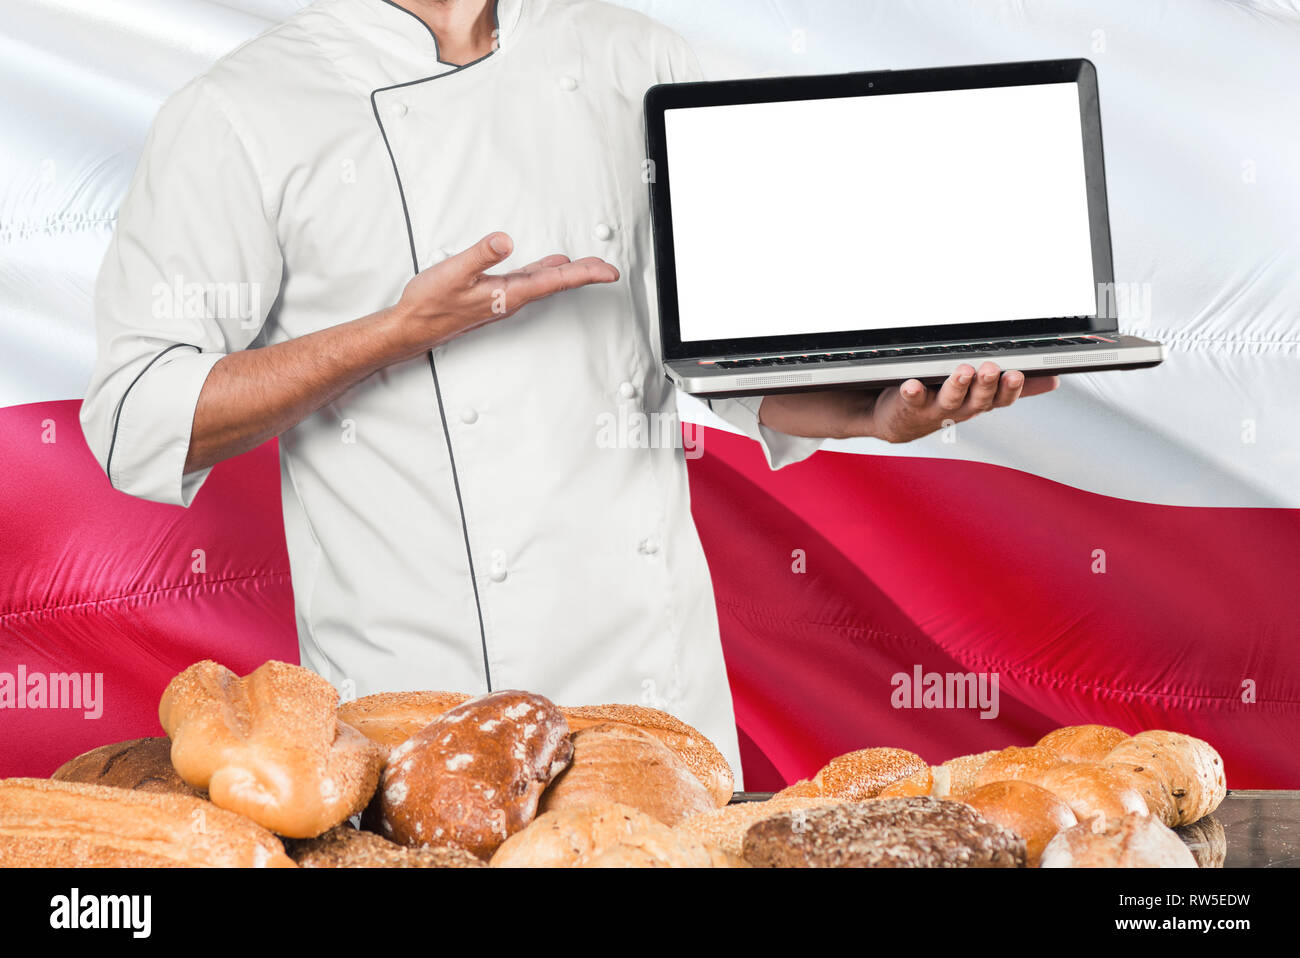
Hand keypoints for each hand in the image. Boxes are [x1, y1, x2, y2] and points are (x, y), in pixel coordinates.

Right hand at [392, 231, 618, 351]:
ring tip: (586, 265)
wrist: (412, 328)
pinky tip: (547, 266)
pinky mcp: (492, 295)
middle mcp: (511, 298)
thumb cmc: (430, 304)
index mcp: (509, 293)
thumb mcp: (454, 273)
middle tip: (607, 268)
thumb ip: (480, 255)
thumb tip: (505, 241)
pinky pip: (527, 282)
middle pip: (556, 283)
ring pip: (543, 283)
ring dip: (566, 274)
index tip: (609, 272)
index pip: (556, 281)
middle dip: (584, 274)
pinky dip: (543, 272)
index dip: (585, 274)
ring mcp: (502, 298)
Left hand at [757, 361, 1058, 441]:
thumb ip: (1013, 388)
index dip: (1010, 390)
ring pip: (948, 400)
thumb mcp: (979, 395)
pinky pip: (910, 399)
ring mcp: (931, 410)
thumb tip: (1054, 381)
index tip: (1017, 374)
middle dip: (986, 385)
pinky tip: (911, 383)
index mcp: (977, 403)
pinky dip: (911, 392)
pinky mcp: (906, 406)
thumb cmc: (939, 400)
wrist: (894, 419)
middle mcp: (957, 409)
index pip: (1001, 399)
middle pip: (977, 400)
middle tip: (992, 369)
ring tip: (962, 371)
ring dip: (956, 387)